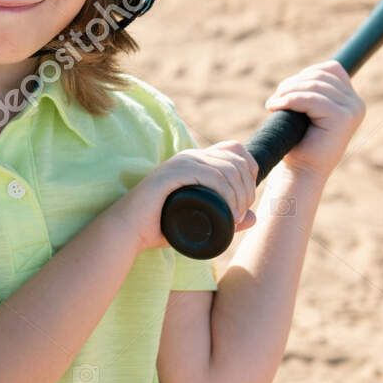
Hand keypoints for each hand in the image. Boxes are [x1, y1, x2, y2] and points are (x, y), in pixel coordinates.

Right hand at [115, 140, 260, 253]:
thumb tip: (254, 218)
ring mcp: (181, 162)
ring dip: (240, 195)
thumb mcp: (200, 220)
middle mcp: (191, 155)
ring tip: (235, 217)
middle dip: (247, 189)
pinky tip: (229, 211)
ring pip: (228, 169)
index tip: (245, 201)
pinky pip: (212, 176)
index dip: (250, 173)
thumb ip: (227, 219)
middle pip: (237, 160)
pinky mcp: (174, 172)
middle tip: (240, 215)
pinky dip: (227, 195)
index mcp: (196, 159)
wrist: (128, 231)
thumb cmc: (160, 227)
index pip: (237, 151)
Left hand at [262, 60, 365, 177]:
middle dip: (293, 83)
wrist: (301, 171)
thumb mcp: (308, 110)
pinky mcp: (343, 118)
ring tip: (274, 103)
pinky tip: (275, 107)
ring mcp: (353, 110)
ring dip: (288, 91)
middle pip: (321, 75)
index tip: (286, 91)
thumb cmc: (301, 142)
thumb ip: (313, 90)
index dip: (305, 75)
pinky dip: (290, 100)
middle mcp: (356, 103)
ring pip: (314, 85)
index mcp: (351, 100)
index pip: (331, 69)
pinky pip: (311, 99)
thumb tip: (307, 72)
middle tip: (275, 99)